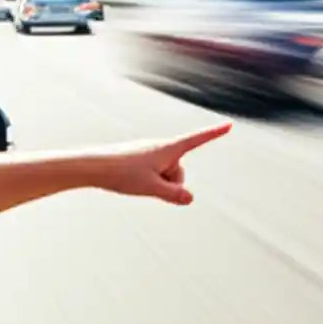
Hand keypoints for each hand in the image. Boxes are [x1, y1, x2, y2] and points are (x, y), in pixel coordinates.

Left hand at [96, 123, 232, 204]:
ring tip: (135, 182)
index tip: (229, 125)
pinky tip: (131, 181)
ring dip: (157, 184)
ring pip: (165, 176)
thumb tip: (189, 198)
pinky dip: (148, 182)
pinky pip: (154, 175)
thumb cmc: (121, 173)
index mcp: (167, 149)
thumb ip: (173, 195)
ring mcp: (150, 154)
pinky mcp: (140, 160)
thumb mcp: (151, 187)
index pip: (197, 141)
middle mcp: (160, 148)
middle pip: (179, 172)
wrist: (93, 165)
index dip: (214, 134)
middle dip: (170, 184)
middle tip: (147, 184)